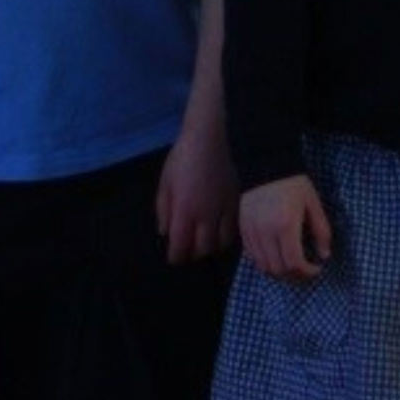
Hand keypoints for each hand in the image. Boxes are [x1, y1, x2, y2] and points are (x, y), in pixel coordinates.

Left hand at [155, 106, 237, 264]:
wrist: (207, 140)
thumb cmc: (180, 160)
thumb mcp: (164, 184)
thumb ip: (164, 211)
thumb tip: (165, 233)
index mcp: (185, 209)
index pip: (181, 244)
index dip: (176, 257)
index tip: (173, 259)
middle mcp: (206, 214)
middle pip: (203, 248)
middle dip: (193, 254)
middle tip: (187, 252)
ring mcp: (224, 209)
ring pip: (221, 242)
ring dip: (211, 248)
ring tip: (203, 243)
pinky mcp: (236, 202)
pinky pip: (234, 229)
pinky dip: (225, 237)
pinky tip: (218, 233)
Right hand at [238, 172, 330, 279]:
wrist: (267, 164)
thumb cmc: (294, 184)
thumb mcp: (314, 205)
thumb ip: (322, 232)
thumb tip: (324, 256)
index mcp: (286, 225)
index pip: (294, 263)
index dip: (307, 273)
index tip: (316, 269)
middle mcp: (266, 231)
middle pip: (278, 269)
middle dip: (295, 276)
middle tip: (305, 271)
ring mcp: (251, 231)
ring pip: (263, 266)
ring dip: (279, 272)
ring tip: (291, 266)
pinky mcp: (243, 228)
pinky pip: (252, 256)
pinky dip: (265, 262)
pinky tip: (276, 256)